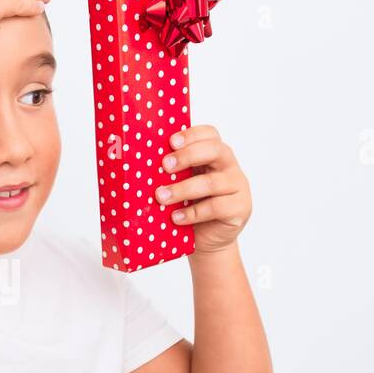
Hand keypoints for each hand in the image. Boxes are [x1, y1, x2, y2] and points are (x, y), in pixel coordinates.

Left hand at [153, 125, 250, 254]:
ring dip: (182, 189)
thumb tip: (133, 159)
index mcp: (214, 154)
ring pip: (211, 182)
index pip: (209, 134)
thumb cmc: (189, 207)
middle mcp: (228, 166)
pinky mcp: (240, 208)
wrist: (206, 238)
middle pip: (214, 150)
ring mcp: (237, 186)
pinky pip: (216, 207)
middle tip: (165, 166)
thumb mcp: (179, 184)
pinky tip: (176, 217)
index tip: (171, 142)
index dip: (191, 135)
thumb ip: (169, 171)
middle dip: (187, 156)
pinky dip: (193, 213)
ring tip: (161, 197)